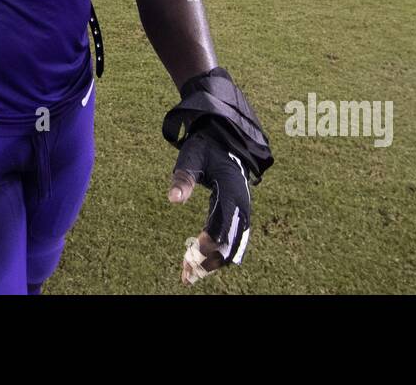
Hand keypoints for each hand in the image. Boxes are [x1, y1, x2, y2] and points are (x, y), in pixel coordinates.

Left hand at [168, 123, 251, 284]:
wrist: (226, 139)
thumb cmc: (206, 147)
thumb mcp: (192, 156)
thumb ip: (183, 177)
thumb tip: (172, 199)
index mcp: (232, 189)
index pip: (222, 224)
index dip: (207, 243)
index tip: (190, 257)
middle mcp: (242, 204)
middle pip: (230, 242)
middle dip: (208, 261)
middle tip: (185, 274)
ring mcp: (243, 211)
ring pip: (233, 246)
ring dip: (213, 262)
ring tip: (188, 275)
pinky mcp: (239, 216)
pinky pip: (233, 241)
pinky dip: (218, 255)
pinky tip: (200, 264)